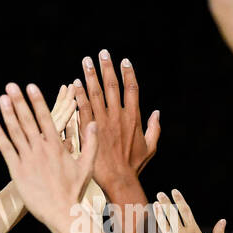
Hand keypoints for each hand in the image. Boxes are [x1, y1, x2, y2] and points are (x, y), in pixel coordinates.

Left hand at [0, 81, 97, 232]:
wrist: (61, 212)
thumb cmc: (74, 190)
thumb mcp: (87, 166)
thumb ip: (90, 143)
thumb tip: (93, 123)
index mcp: (56, 146)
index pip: (46, 118)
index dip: (37, 101)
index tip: (31, 86)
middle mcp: (41, 149)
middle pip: (28, 120)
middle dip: (19, 101)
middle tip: (11, 86)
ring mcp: (28, 159)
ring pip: (15, 132)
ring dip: (8, 114)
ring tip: (2, 98)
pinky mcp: (17, 171)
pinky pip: (6, 150)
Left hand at [74, 50, 159, 187]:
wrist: (119, 180)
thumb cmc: (134, 166)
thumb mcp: (150, 147)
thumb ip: (154, 128)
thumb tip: (157, 112)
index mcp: (134, 117)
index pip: (132, 89)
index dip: (128, 74)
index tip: (124, 61)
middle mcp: (118, 116)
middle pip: (112, 86)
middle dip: (107, 68)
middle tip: (102, 53)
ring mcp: (103, 122)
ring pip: (96, 93)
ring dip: (91, 76)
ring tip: (86, 62)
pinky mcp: (90, 130)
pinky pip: (83, 108)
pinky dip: (79, 95)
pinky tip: (74, 84)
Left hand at [154, 189, 225, 232]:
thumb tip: (223, 220)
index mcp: (195, 232)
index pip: (186, 211)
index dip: (180, 200)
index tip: (174, 191)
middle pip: (174, 215)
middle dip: (167, 203)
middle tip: (160, 193)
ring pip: (166, 223)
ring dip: (160, 213)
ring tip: (155, 203)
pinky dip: (160, 225)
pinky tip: (156, 219)